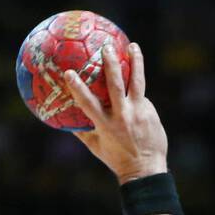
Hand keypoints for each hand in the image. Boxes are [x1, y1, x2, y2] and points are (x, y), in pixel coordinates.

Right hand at [61, 41, 168, 182]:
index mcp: (104, 125)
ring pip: (136, 81)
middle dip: (110, 64)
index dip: (78, 87)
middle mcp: (121, 115)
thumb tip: (66, 122)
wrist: (145, 168)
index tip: (69, 73)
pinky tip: (136, 70)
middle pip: (115, 84)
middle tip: (106, 47)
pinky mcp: (149, 111)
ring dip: (135, 62)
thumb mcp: (96, 147)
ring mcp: (137, 112)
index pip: (88, 103)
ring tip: (133, 46)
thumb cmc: (116, 159)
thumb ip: (82, 133)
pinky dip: (137, 82)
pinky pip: (141, 93)